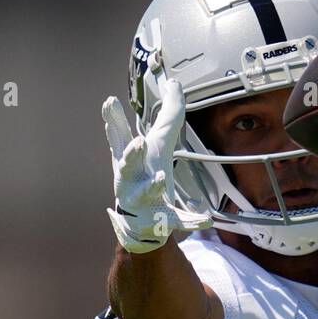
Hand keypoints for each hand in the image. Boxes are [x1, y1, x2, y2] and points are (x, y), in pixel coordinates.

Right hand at [101, 78, 212, 252]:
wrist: (137, 225)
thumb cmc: (135, 180)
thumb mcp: (129, 154)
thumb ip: (125, 126)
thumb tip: (126, 94)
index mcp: (128, 165)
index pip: (122, 141)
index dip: (117, 123)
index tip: (111, 102)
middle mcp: (132, 183)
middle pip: (127, 168)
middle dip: (131, 154)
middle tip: (137, 141)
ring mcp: (147, 203)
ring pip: (148, 194)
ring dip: (152, 185)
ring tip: (160, 178)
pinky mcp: (164, 220)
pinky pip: (178, 221)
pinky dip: (191, 221)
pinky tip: (205, 219)